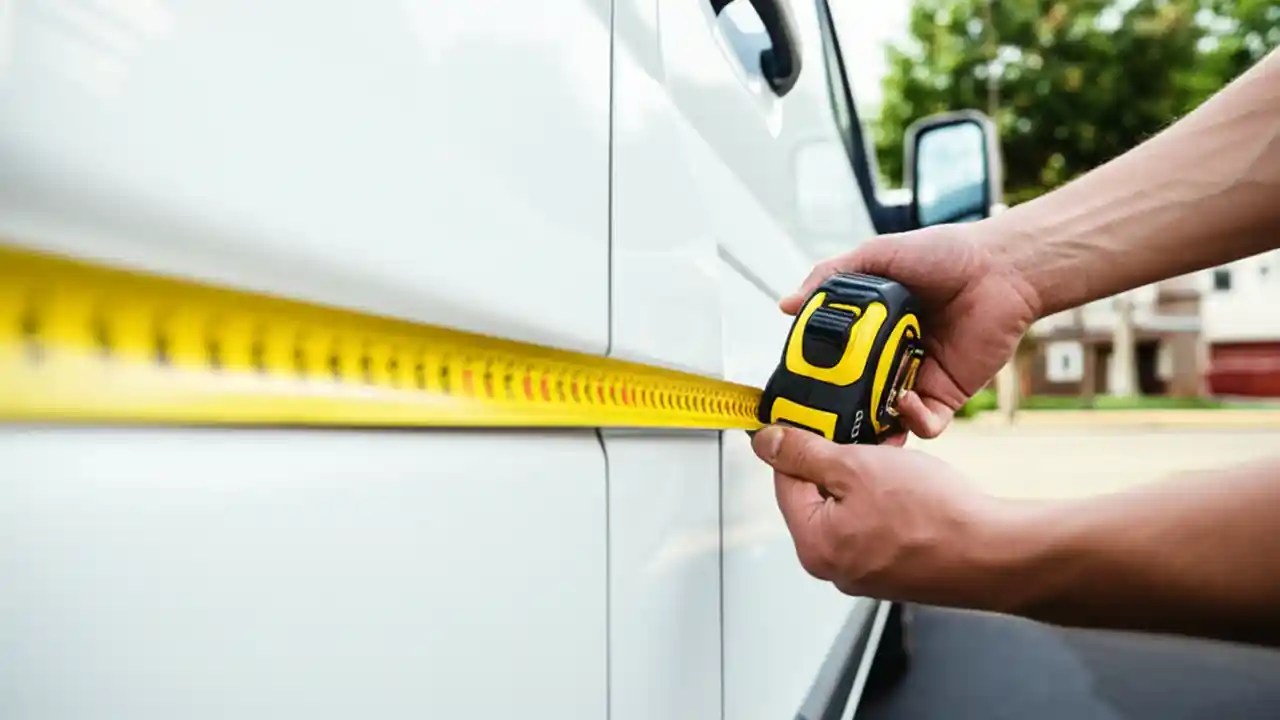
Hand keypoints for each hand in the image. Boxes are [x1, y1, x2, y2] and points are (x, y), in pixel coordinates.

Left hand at [751, 424, 1013, 606]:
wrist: (996, 552)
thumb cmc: (934, 518)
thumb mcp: (856, 466)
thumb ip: (805, 452)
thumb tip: (767, 443)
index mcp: (814, 546)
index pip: (785, 481)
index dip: (800, 444)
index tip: (814, 421)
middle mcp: (835, 565)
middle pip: (817, 494)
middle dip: (840, 459)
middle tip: (864, 437)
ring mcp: (867, 570)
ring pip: (851, 504)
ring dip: (868, 473)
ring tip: (893, 456)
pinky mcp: (897, 567)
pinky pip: (879, 520)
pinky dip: (890, 495)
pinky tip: (911, 482)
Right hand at [781, 223, 1040, 438]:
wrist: (1001, 267)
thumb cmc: (946, 254)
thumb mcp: (876, 257)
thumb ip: (830, 277)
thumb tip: (787, 304)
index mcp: (871, 329)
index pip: (835, 362)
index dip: (818, 376)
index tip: (801, 384)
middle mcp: (891, 357)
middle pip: (856, 397)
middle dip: (840, 414)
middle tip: (824, 419)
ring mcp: (917, 378)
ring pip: (886, 419)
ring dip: (873, 427)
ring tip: (861, 421)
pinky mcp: (947, 394)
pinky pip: (924, 423)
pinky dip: (911, 421)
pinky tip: (904, 399)